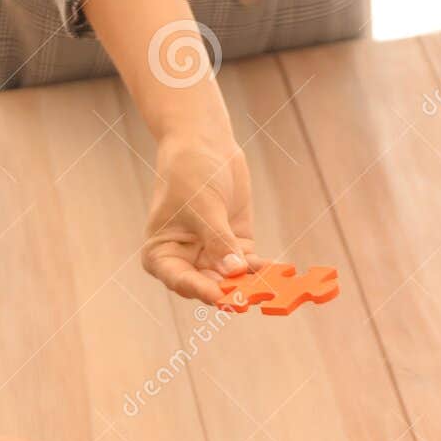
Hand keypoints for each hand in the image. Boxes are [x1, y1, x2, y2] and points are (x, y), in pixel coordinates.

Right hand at [143, 134, 256, 303]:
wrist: (204, 143)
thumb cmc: (190, 172)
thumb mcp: (203, 206)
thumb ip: (218, 240)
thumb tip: (234, 271)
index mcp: (162, 255)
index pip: (179, 280)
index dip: (200, 290)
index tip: (220, 296)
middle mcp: (186, 261)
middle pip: (208, 284)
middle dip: (230, 291)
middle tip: (250, 297)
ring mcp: (211, 255)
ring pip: (232, 279)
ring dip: (250, 284)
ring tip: (269, 289)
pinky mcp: (235, 246)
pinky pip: (249, 265)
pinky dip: (263, 269)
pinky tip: (279, 272)